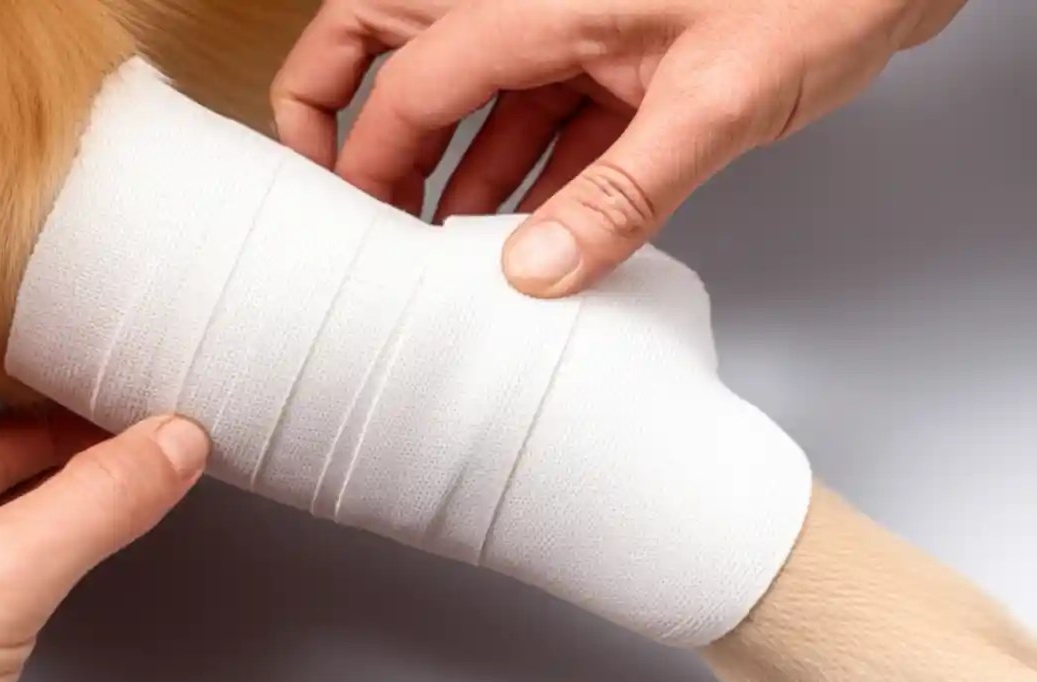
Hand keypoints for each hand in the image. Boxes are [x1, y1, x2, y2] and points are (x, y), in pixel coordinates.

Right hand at [272, 0, 965, 296]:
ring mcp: (571, 31)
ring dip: (448, 169)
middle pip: (390, 42)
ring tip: (441, 252)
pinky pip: (540, 118)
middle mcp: (535, 6)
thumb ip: (623, 193)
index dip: (368, 157)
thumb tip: (538, 272)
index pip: (408, 80)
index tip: (357, 231)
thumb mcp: (716, 102)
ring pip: (469, 94)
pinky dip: (524, 174)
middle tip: (347, 201)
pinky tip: (525, 234)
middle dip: (354, 117)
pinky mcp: (613, 59)